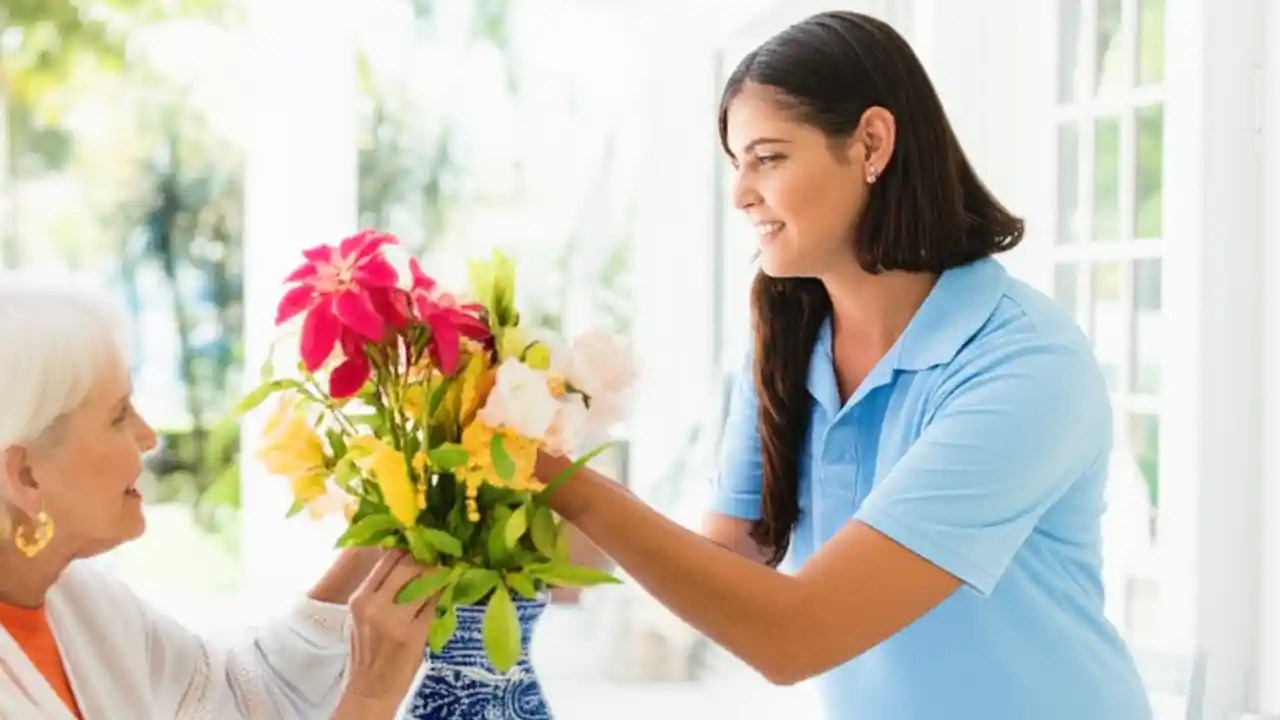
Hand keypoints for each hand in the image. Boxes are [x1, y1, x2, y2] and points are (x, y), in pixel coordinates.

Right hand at [332, 550, 438, 718]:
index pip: (387, 559)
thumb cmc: (369, 648)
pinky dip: (444, 595)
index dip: (409, 547)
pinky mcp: (415, 634)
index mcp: (360, 598)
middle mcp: (374, 605)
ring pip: (426, 581)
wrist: (371, 687)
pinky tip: (448, 591)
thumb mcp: (363, 614)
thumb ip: (379, 588)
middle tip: (440, 554)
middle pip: (408, 565)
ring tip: (448, 570)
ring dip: (440, 574)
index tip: (423, 543)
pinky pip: (435, 604)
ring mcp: (395, 620)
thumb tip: (407, 557)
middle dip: (427, 558)